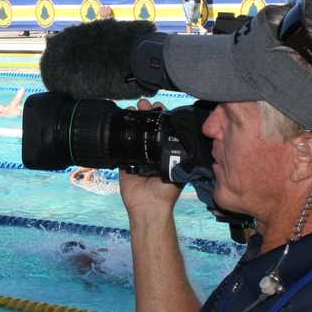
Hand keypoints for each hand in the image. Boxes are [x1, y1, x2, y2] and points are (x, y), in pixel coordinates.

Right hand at [119, 100, 184, 220]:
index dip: (161, 117)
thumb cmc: (167, 193)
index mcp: (165, 152)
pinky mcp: (124, 161)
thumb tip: (192, 141)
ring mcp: (137, 155)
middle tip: (145, 105)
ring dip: (134, 118)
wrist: (148, 206)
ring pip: (134, 131)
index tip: (159, 107)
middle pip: (148, 127)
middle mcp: (151, 152)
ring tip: (135, 107)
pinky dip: (120, 131)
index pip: (163, 129)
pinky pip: (120, 144)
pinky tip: (122, 119)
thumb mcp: (179, 172)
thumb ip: (182, 158)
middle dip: (146, 113)